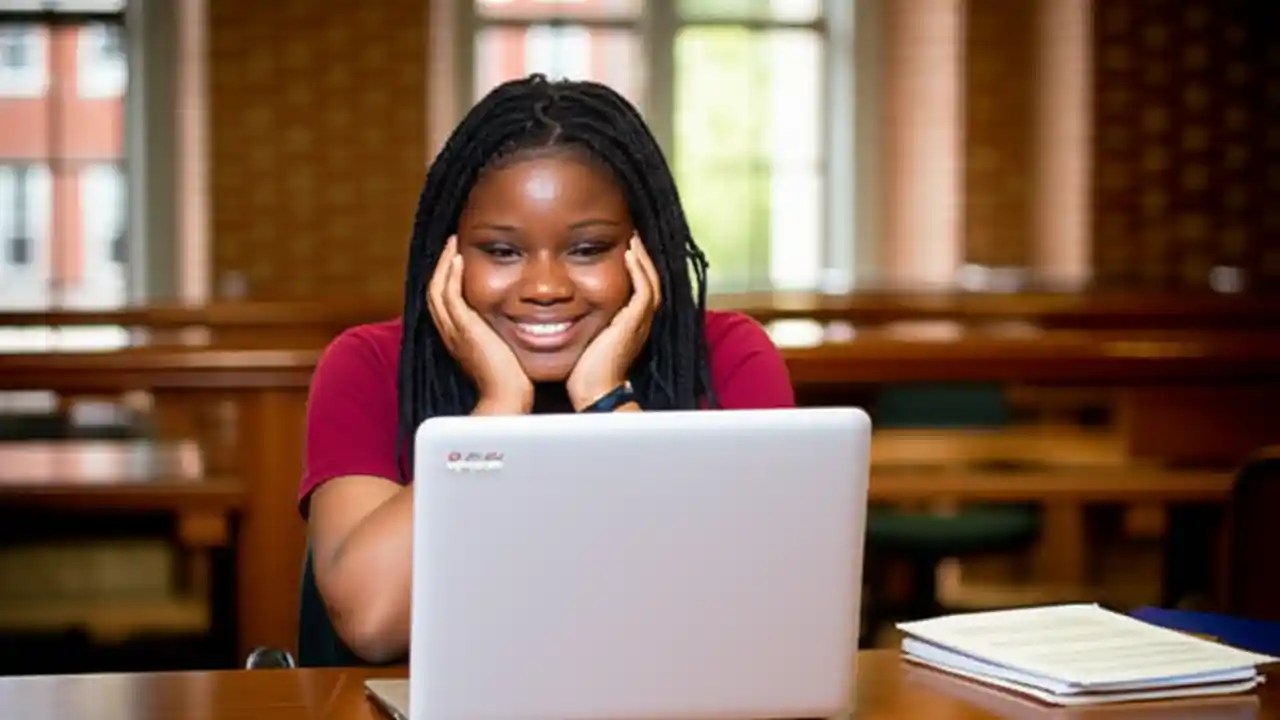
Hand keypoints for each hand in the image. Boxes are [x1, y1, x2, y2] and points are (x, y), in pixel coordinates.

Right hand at [427, 236, 532, 413]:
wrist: (506, 401)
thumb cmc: (513, 383)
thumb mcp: (507, 353)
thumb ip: (507, 336)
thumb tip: (528, 324)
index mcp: (459, 339)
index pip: (445, 303)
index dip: (448, 280)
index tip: (458, 261)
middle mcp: (451, 334)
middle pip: (434, 292)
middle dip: (442, 267)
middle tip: (451, 245)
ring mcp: (454, 332)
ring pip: (437, 290)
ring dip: (444, 264)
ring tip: (453, 245)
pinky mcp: (464, 330)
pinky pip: (449, 296)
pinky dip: (451, 276)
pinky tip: (460, 259)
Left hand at [566, 235, 660, 410]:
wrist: (592, 391)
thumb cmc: (582, 370)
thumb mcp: (583, 337)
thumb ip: (578, 319)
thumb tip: (554, 305)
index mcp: (629, 323)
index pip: (638, 288)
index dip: (634, 268)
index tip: (622, 248)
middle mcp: (639, 321)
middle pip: (650, 280)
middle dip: (642, 257)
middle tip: (632, 235)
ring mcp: (640, 321)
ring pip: (651, 281)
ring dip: (643, 258)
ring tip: (633, 238)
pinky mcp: (635, 322)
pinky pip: (644, 290)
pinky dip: (639, 271)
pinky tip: (629, 254)